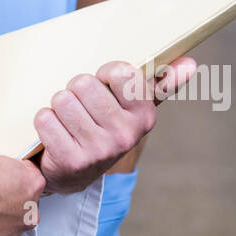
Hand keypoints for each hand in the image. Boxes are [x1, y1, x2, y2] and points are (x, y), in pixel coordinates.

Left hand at [35, 56, 196, 194]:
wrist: (75, 172)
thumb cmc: (105, 127)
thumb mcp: (133, 106)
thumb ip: (161, 82)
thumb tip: (191, 63)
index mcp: (145, 116)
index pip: (121, 72)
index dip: (104, 75)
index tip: (105, 88)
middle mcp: (126, 135)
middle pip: (83, 83)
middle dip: (75, 90)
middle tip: (81, 108)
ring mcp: (100, 151)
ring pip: (62, 99)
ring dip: (58, 107)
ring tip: (68, 122)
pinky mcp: (71, 162)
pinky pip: (45, 119)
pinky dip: (45, 123)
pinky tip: (56, 135)